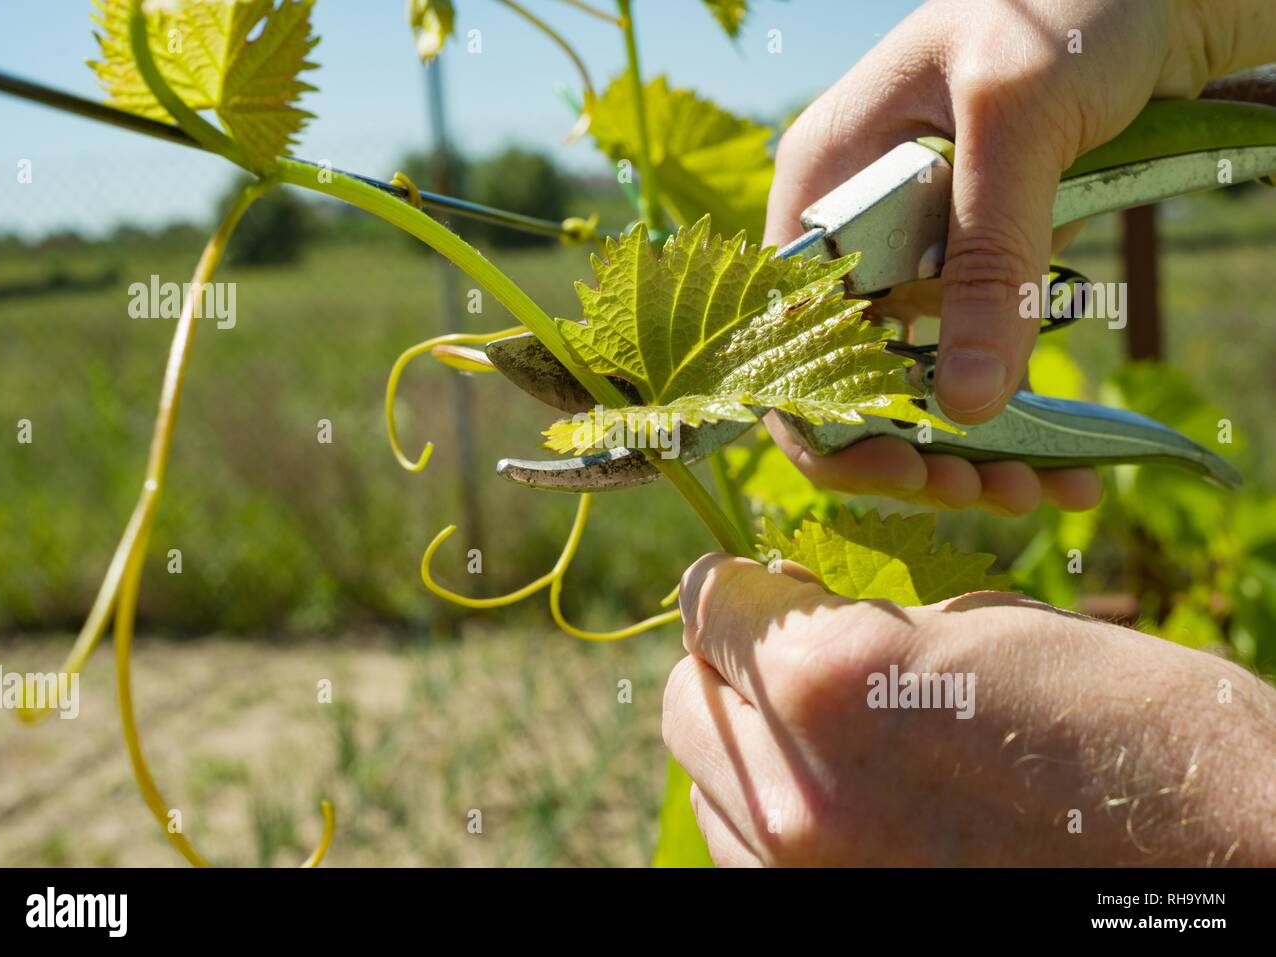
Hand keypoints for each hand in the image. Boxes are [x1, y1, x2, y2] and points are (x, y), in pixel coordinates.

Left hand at [662, 554, 1275, 865]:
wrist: (1222, 868)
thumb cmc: (1131, 730)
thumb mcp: (984, 629)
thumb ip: (857, 622)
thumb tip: (784, 608)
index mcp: (827, 682)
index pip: (709, 602)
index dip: (743, 584)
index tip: (771, 585)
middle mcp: (791, 792)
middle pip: (689, 698)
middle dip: (735, 664)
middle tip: (802, 655)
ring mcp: (804, 879)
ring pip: (710, 783)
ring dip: (752, 744)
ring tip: (838, 735)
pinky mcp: (825, 925)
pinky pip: (749, 852)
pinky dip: (777, 814)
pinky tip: (850, 798)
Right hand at [765, 0, 1263, 512]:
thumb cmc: (1065, 5)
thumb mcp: (1018, 117)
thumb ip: (990, 253)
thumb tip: (968, 408)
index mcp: (822, 180)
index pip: (783, 331)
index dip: (827, 420)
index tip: (907, 468)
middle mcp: (852, 227)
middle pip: (848, 376)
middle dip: (913, 451)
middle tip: (993, 493)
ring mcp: (912, 252)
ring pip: (914, 384)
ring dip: (971, 453)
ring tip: (1042, 488)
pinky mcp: (970, 267)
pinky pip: (973, 360)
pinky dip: (1015, 420)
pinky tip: (1065, 462)